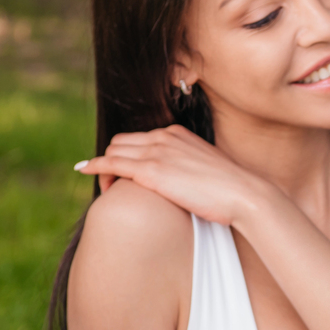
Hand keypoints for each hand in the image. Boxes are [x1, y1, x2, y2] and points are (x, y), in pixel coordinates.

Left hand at [74, 126, 273, 225]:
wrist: (245, 195)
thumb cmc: (232, 192)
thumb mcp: (208, 171)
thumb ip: (191, 169)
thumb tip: (188, 183)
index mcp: (178, 134)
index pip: (142, 138)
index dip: (129, 155)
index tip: (126, 172)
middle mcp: (164, 137)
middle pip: (123, 141)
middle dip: (113, 158)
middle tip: (112, 182)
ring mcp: (156, 152)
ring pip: (115, 150)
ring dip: (104, 167)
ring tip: (105, 187)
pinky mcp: (151, 170)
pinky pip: (112, 163)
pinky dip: (96, 166)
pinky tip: (85, 170)